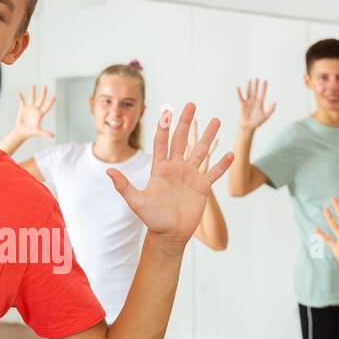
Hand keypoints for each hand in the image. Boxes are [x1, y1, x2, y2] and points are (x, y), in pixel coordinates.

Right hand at [14, 85, 54, 139]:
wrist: (22, 132)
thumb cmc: (31, 132)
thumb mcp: (38, 132)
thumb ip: (45, 133)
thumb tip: (53, 136)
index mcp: (40, 114)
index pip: (47, 107)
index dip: (51, 102)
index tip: (54, 97)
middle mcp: (36, 109)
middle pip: (41, 99)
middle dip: (43, 93)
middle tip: (45, 86)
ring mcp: (29, 108)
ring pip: (32, 98)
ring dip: (33, 92)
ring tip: (33, 85)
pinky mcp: (23, 108)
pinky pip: (22, 101)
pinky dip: (20, 97)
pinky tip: (19, 93)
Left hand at [108, 104, 232, 249]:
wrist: (169, 234)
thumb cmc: (152, 219)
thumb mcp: (137, 202)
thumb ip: (124, 186)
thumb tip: (108, 172)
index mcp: (160, 169)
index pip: (162, 143)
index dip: (164, 127)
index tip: (168, 111)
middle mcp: (176, 168)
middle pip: (182, 140)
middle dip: (186, 122)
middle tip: (191, 104)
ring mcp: (190, 176)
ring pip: (201, 151)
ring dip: (208, 136)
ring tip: (216, 120)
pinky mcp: (202, 187)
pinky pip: (214, 173)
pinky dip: (222, 164)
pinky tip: (230, 153)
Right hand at [236, 78, 275, 130]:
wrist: (248, 127)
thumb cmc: (257, 122)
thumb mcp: (265, 116)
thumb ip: (271, 110)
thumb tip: (275, 102)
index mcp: (260, 103)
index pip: (262, 93)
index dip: (264, 87)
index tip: (265, 80)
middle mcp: (254, 101)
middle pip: (255, 91)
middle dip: (256, 85)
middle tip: (257, 78)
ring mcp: (248, 102)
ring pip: (249, 92)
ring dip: (249, 86)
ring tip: (250, 79)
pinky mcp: (242, 105)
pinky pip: (240, 97)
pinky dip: (239, 92)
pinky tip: (238, 86)